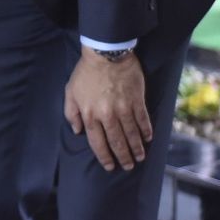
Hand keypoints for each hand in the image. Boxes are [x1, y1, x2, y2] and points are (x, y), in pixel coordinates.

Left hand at [64, 46, 150, 171]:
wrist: (106, 54)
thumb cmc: (86, 73)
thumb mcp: (71, 92)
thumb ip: (71, 113)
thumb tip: (77, 130)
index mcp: (90, 115)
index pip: (97, 142)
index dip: (104, 156)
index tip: (110, 166)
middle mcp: (107, 115)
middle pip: (116, 141)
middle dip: (122, 156)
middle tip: (128, 166)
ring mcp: (124, 108)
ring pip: (131, 134)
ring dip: (136, 148)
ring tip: (139, 157)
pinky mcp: (137, 100)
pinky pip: (143, 120)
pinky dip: (146, 131)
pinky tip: (148, 138)